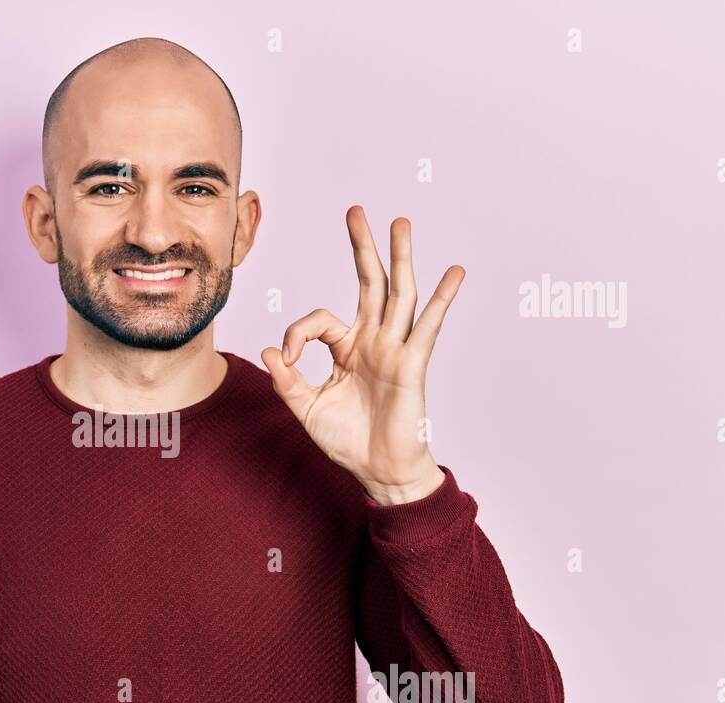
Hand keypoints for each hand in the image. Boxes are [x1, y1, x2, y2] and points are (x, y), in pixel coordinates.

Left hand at [261, 206, 464, 505]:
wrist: (378, 470)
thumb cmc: (348, 440)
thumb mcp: (306, 408)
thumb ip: (287, 379)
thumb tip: (270, 349)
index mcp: (346, 349)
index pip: (319, 319)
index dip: (298, 332)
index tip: (289, 359)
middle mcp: (373, 341)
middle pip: (369, 283)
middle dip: (362, 247)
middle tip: (356, 210)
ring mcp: (394, 349)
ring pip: (398, 294)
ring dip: (399, 257)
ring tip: (400, 223)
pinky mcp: (412, 364)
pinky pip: (427, 327)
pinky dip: (442, 299)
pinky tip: (454, 273)